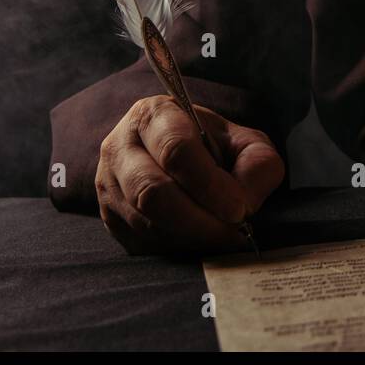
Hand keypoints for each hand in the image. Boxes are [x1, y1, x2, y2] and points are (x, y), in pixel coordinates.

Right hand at [95, 95, 284, 253]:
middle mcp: (120, 147)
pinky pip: (140, 243)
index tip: (239, 208)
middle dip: (199, 220)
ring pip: (145, 222)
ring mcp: (108, 184)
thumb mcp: (242, 141)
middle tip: (232, 232)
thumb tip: (245, 202)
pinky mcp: (108, 218)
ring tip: (221, 237)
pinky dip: (176, 249)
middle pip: (152, 192)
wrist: (174, 154)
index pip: (175, 150)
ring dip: (191, 238)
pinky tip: (199, 241)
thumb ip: (256, 163)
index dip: (210, 185)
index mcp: (152, 115)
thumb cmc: (211, 146)